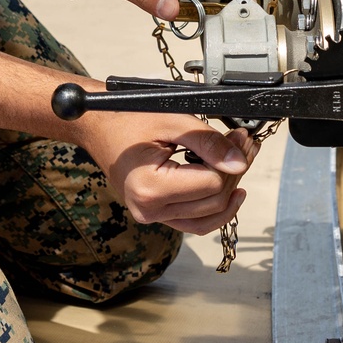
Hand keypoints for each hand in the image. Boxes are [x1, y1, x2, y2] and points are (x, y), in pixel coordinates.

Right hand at [80, 112, 259, 233]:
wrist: (98, 128)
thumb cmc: (127, 120)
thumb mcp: (171, 121)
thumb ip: (207, 141)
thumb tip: (239, 162)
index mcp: (149, 187)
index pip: (211, 184)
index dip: (232, 161)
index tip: (242, 139)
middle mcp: (149, 209)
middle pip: (213, 201)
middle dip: (234, 172)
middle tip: (243, 143)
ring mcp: (151, 216)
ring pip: (208, 215)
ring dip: (229, 188)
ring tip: (238, 160)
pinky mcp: (156, 215)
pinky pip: (195, 221)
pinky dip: (215, 207)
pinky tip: (231, 191)